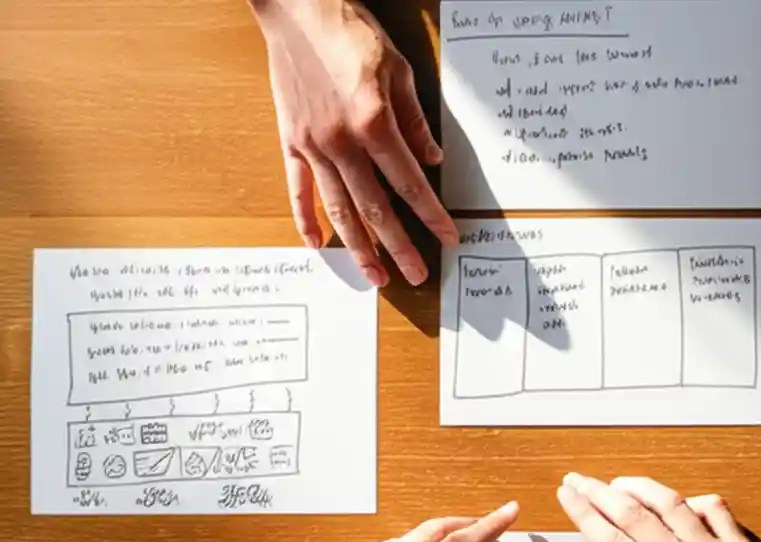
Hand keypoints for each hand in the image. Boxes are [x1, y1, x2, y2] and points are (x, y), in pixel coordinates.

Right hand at [250, 0, 457, 287]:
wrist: (297, 9)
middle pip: (375, 208)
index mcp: (374, 124)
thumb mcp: (398, 70)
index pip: (410, 184)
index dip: (431, 215)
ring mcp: (312, 146)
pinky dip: (307, 219)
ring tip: (375, 275)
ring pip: (339, 209)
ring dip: (357, 247)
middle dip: (398, 246)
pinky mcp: (290, 141)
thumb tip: (430, 161)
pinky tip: (317, 245)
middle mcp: (342, 143)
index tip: (448, 239)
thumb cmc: (351, 33)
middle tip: (416, 275)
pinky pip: (298, 190)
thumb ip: (414, 121)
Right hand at [557, 473, 760, 541]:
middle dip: (599, 492)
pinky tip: (682, 500)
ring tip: (619, 481)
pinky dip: (694, 500)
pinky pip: (715, 511)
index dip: (584, 514)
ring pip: (671, 503)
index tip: (567, 495)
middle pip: (633, 514)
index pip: (612, 541)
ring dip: (641, 487)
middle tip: (578, 479)